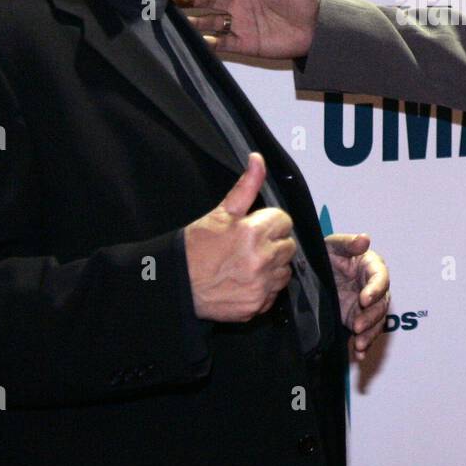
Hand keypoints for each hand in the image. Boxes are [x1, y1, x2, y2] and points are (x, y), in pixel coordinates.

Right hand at [178, 0, 321, 58]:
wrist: (319, 29)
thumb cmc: (308, 1)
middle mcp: (239, 6)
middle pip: (206, 1)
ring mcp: (240, 25)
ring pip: (208, 22)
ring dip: (191, 22)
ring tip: (173, 21)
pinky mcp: (245, 44)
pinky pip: (221, 43)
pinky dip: (206, 43)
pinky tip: (194, 42)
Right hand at [183, 153, 297, 321]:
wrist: (176, 284)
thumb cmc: (195, 247)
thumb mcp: (221, 213)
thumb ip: (246, 186)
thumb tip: (258, 160)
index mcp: (252, 233)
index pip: (284, 221)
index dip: (269, 222)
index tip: (255, 227)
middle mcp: (260, 260)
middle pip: (288, 246)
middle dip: (273, 243)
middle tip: (249, 245)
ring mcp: (260, 285)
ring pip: (285, 271)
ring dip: (273, 266)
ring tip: (247, 263)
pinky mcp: (256, 305)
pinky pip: (274, 293)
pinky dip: (264, 288)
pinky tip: (245, 281)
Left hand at [325, 233, 389, 360]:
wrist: (310, 272)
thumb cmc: (325, 254)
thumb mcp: (332, 245)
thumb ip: (348, 243)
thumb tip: (365, 239)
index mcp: (371, 266)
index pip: (380, 278)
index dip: (375, 289)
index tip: (364, 299)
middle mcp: (373, 287)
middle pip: (382, 304)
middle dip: (371, 317)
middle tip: (357, 325)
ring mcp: (366, 305)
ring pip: (376, 321)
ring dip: (370, 334)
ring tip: (359, 344)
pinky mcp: (357, 318)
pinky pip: (366, 333)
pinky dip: (364, 344)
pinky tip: (359, 354)